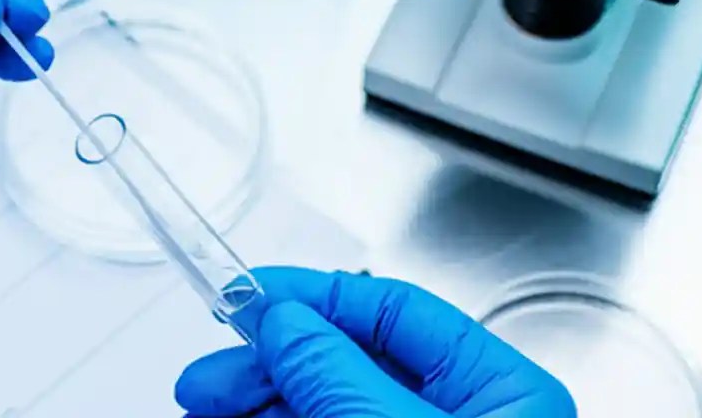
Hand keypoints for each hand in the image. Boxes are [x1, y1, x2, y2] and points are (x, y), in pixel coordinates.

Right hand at [176, 268, 575, 417]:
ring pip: (323, 406)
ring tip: (202, 410)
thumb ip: (336, 371)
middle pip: (347, 363)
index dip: (310, 298)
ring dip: (257, 401)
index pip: (392, 311)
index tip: (245, 296)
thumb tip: (284, 317)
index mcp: (499, 391)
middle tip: (206, 379)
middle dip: (267, 364)